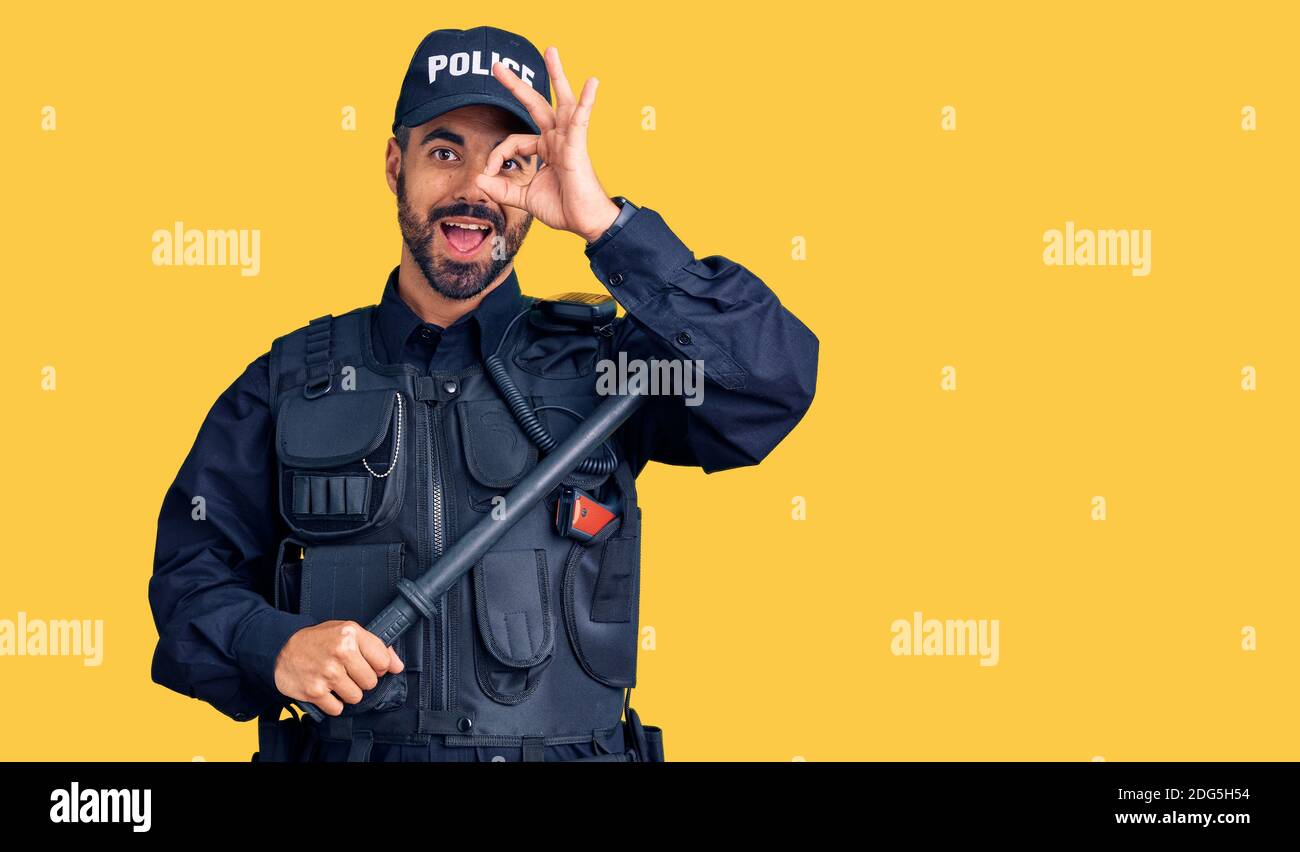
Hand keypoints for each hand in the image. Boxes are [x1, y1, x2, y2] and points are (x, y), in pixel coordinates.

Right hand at [273, 620, 404, 715]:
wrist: (281, 648)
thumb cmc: (318, 641)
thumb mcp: (347, 632)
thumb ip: (376, 646)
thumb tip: (398, 666)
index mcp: (351, 635)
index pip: (383, 662)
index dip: (377, 667)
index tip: (368, 665)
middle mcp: (340, 653)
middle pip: (370, 683)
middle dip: (361, 681)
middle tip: (347, 672)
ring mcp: (327, 673)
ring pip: (356, 697)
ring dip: (347, 693)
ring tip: (335, 680)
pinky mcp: (314, 691)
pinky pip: (337, 709)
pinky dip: (332, 703)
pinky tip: (325, 690)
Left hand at [475, 46, 620, 242]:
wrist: (585, 223)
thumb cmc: (564, 208)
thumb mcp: (525, 199)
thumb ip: (503, 189)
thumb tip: (479, 180)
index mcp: (545, 149)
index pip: (513, 142)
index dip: (497, 156)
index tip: (488, 173)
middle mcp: (556, 140)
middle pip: (536, 105)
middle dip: (516, 86)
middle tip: (497, 67)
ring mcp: (568, 140)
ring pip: (561, 101)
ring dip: (556, 75)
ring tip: (550, 51)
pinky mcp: (577, 147)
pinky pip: (580, 120)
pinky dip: (586, 101)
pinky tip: (592, 83)